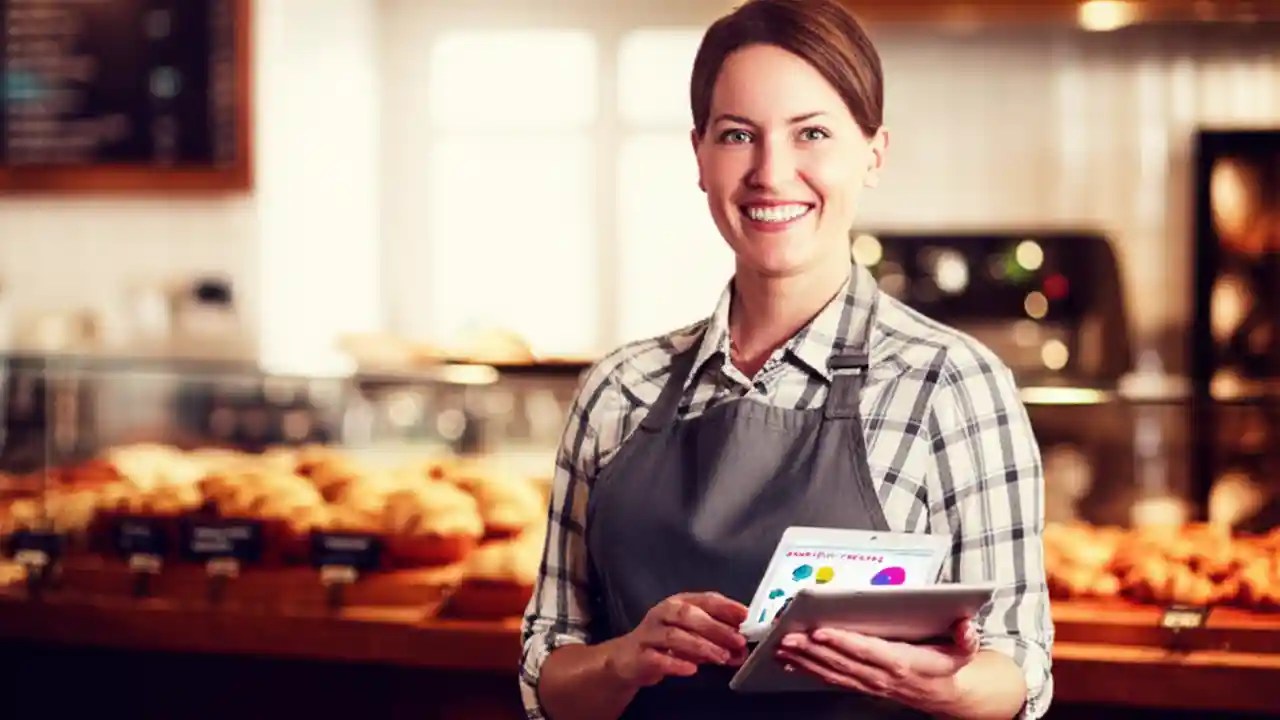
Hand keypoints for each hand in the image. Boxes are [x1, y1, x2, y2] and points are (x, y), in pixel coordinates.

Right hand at [606, 591, 749, 687]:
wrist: (628, 659)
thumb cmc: (665, 643)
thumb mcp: (692, 637)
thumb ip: (716, 641)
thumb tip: (742, 649)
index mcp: (678, 603)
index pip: (704, 599)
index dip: (726, 606)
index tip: (745, 616)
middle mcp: (662, 613)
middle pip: (688, 614)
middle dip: (715, 627)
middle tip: (737, 641)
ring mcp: (649, 633)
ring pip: (674, 635)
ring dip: (700, 646)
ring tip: (720, 657)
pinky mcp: (639, 656)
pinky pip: (657, 658)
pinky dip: (676, 663)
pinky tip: (692, 669)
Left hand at [775, 618, 980, 714]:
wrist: (948, 694)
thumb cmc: (948, 666)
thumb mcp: (964, 650)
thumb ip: (965, 637)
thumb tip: (966, 627)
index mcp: (902, 663)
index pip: (868, 651)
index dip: (844, 643)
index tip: (822, 632)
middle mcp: (881, 676)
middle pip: (842, 662)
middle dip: (812, 650)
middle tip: (789, 637)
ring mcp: (869, 684)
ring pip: (831, 672)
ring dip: (804, 661)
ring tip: (782, 648)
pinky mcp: (862, 686)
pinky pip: (831, 679)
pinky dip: (809, 671)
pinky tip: (791, 663)